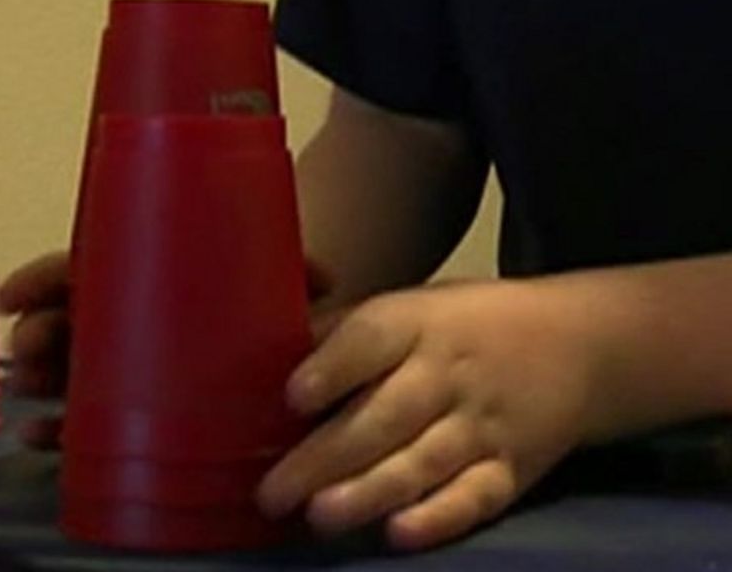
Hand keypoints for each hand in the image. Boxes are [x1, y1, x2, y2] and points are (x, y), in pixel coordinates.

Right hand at [0, 252, 335, 448]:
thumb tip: (322, 277)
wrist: (289, 360)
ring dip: (41, 377)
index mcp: (155, 276)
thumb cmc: (271, 311)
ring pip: (70, 368)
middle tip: (33, 347)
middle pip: (71, 318)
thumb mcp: (282, 285)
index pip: (89, 266)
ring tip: (32, 389)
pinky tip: (41, 437)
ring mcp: (132, 368)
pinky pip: (85, 421)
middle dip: (40, 331)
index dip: (45, 278)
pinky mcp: (136, 414)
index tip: (12, 294)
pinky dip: (58, 428)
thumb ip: (298, 275)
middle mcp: (135, 319)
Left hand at [258, 279, 602, 549]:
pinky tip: (399, 534)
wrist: (578, 344)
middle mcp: (448, 373)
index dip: (332, 367)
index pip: (373, 338)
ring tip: (319, 516)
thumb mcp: (411, 306)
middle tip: (272, 492)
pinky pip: (475, 497)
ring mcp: (481, 424)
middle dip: (325, 456)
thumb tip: (263, 353)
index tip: (291, 397)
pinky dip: (440, 518)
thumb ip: (344, 332)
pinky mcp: (511, 469)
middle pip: (386, 414)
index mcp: (417, 322)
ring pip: (422, 462)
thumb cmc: (463, 325)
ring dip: (369, 492)